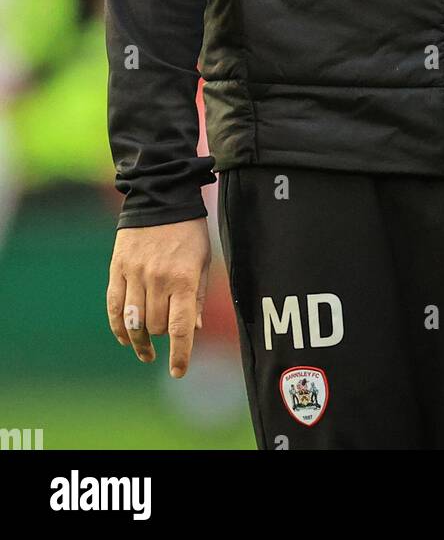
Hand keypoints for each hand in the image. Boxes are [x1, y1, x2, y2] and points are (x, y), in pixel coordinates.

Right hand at [106, 218, 210, 377]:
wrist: (161, 198)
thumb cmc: (189, 231)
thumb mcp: (202, 260)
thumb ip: (196, 296)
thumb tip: (193, 330)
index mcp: (183, 279)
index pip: (180, 328)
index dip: (180, 355)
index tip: (177, 372)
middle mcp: (158, 279)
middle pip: (155, 326)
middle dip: (163, 336)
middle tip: (168, 333)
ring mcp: (135, 274)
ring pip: (134, 322)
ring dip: (139, 341)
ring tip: (146, 351)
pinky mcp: (117, 269)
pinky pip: (115, 307)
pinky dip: (119, 327)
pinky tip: (126, 337)